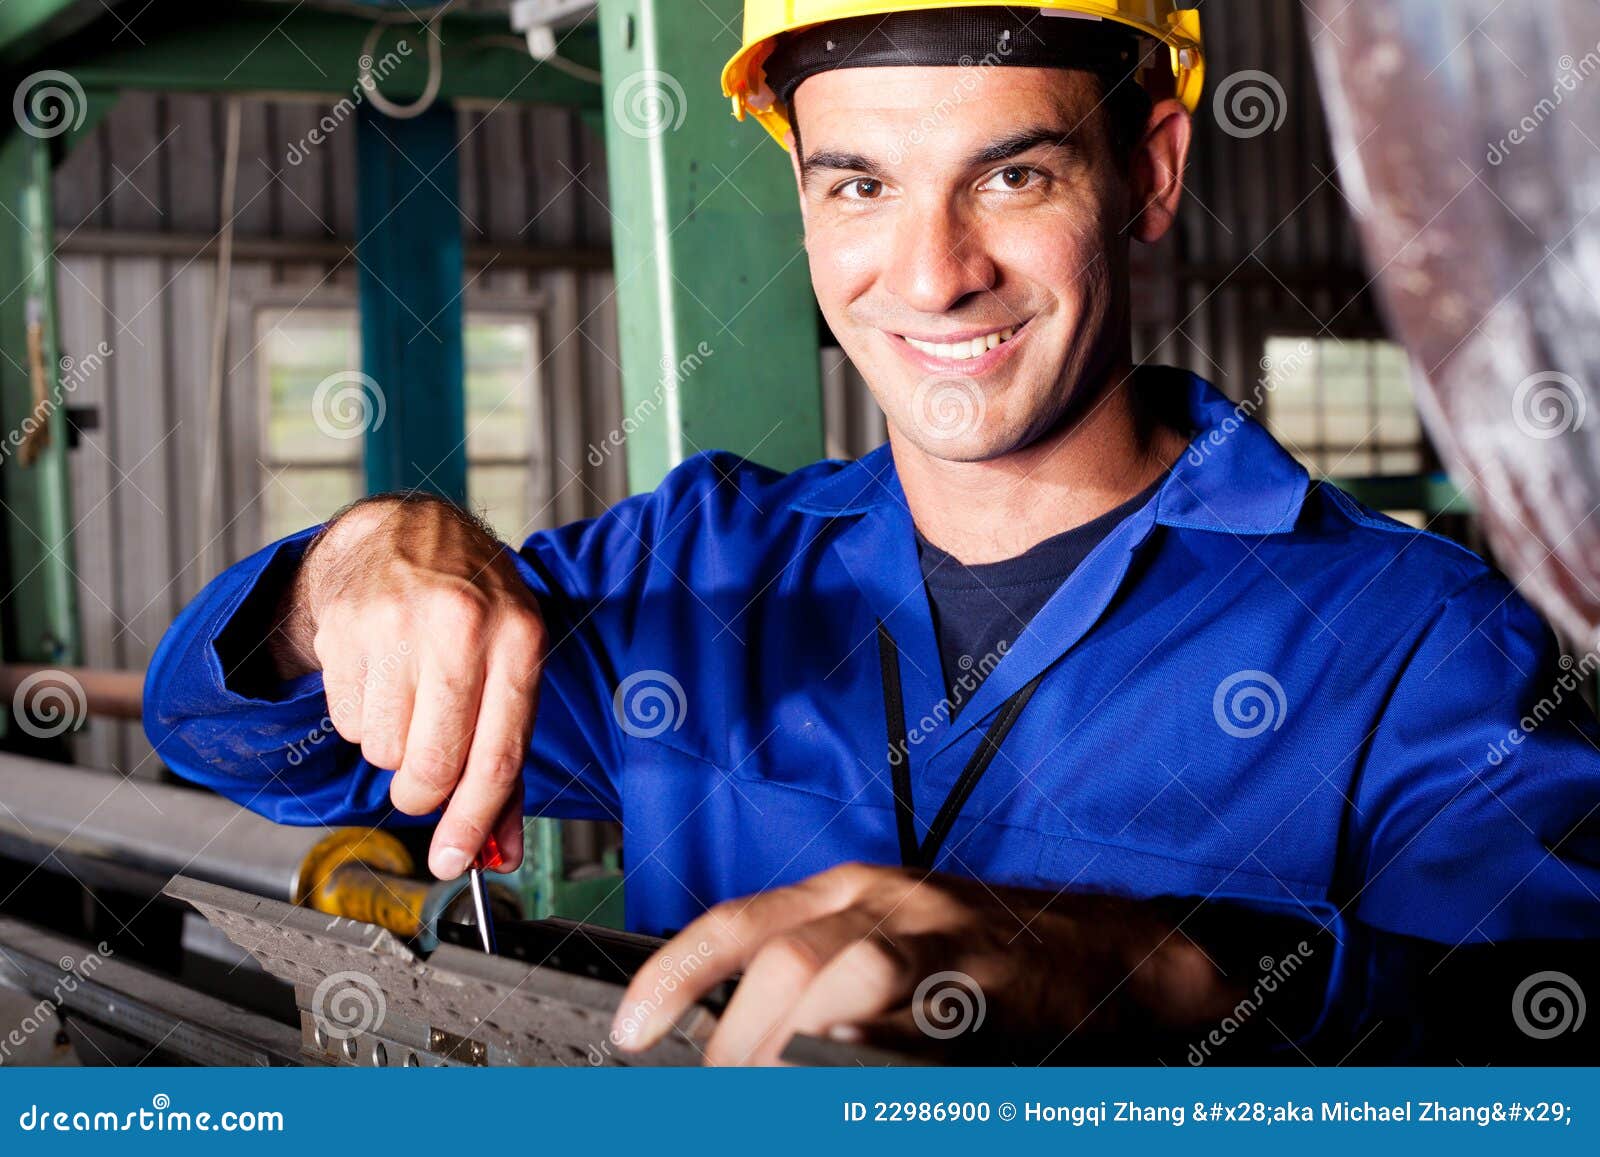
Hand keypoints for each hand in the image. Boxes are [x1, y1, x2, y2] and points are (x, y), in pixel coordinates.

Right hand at [271, 495, 544, 878]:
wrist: (406, 532)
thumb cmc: (471, 605)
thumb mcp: (511, 665)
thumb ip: (507, 762)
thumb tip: (499, 848)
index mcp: (519, 637)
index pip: (498, 755)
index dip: (474, 821)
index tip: (456, 862)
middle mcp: (462, 625)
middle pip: (433, 764)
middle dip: (424, 792)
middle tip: (424, 775)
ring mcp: (399, 621)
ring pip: (384, 751)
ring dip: (393, 745)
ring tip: (409, 695)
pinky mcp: (347, 625)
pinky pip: (348, 722)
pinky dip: (363, 717)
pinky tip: (380, 675)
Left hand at [611, 863, 1237, 1064]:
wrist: (1103, 945)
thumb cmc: (979, 950)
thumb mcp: (884, 937)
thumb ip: (810, 969)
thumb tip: (728, 1039)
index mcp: (851, 889)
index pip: (739, 922)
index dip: (674, 975)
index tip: (631, 1030)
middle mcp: (889, 902)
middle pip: (783, 960)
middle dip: (736, 1042)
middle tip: (722, 1095)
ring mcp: (944, 940)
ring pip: (844, 977)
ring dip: (793, 1047)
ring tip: (769, 1091)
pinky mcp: (995, 984)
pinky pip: (922, 1018)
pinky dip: (872, 1052)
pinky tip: (855, 1074)